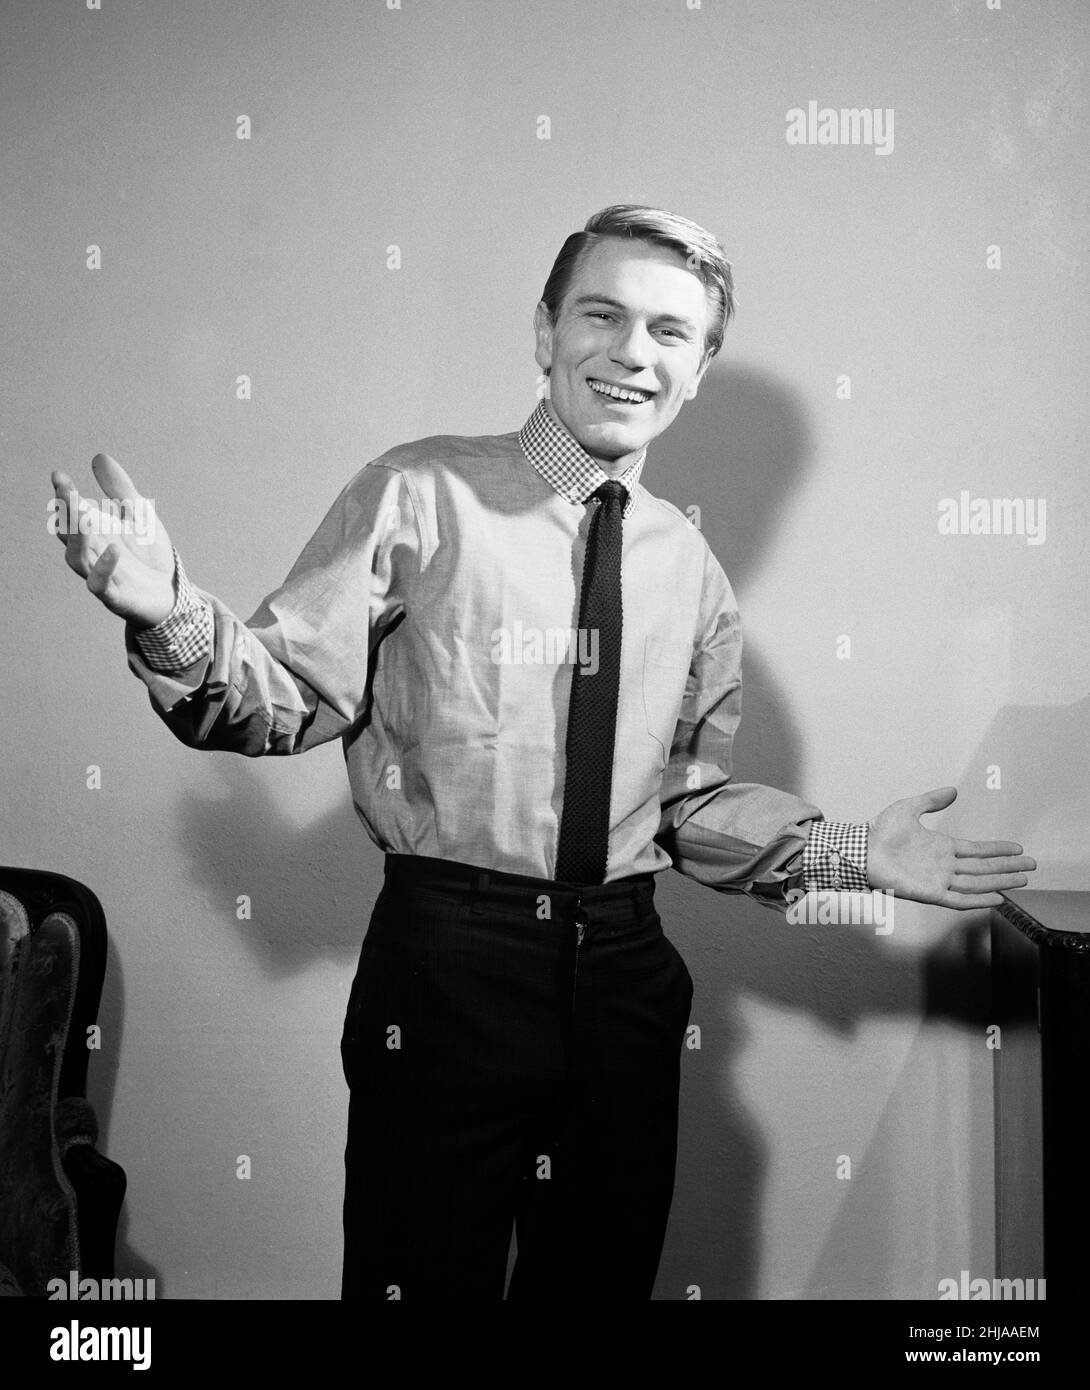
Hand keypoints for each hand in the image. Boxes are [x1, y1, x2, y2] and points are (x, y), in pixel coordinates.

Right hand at [51, 455, 176, 626]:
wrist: (171, 592)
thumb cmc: (148, 554)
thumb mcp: (139, 515)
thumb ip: (120, 489)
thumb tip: (99, 457)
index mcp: (94, 533)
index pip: (71, 513)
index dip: (63, 495)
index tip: (59, 475)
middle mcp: (92, 553)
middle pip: (69, 534)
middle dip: (66, 515)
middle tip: (67, 493)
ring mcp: (101, 576)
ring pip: (77, 559)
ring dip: (78, 538)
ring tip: (84, 516)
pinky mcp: (116, 597)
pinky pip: (100, 586)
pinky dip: (103, 568)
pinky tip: (113, 549)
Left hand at [866, 786, 1035, 909]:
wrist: (861, 850)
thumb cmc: (880, 832)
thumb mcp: (909, 808)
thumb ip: (931, 801)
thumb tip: (953, 791)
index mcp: (941, 847)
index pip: (977, 850)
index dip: (998, 850)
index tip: (1018, 849)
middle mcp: (944, 865)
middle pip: (983, 868)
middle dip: (1008, 867)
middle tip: (1032, 866)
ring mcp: (938, 880)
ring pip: (977, 883)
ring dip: (1000, 882)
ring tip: (1023, 880)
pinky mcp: (929, 893)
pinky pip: (958, 900)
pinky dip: (977, 900)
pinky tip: (997, 898)